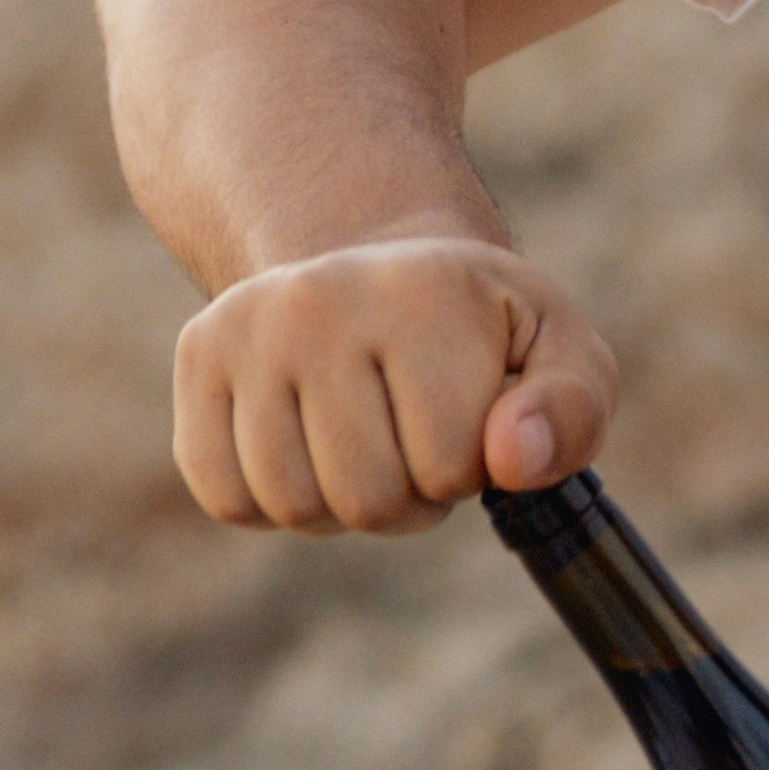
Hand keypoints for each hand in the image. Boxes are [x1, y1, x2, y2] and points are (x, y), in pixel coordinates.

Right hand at [169, 232, 620, 528]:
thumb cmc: (477, 327)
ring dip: (342, 504)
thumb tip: (511, 459)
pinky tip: (307, 443)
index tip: (473, 418)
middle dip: (409, 497)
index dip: (471, 469)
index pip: (449, 465)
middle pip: (367, 498)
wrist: (379, 263)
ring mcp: (246, 325)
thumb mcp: (557, 349)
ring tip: (367, 439)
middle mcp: (319, 298)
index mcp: (421, 293)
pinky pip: (227, 495)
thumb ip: (570, 407)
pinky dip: (273, 500)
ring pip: (294, 506)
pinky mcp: (198, 357)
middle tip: (417, 438)